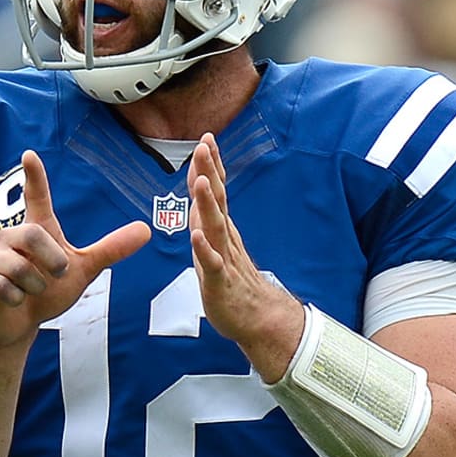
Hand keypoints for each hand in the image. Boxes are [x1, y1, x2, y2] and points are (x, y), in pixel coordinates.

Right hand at [0, 149, 149, 347]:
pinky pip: (1, 286)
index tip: (30, 154)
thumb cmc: (46, 292)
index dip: (34, 177)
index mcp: (36, 230)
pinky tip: (12, 301)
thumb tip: (147, 229)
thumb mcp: (83, 270)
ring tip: (30, 292)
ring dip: (34, 287)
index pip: (36, 198)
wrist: (16, 325)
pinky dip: (15, 299)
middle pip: (33, 234)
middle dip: (51, 260)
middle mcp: (10, 237)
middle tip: (55, 275)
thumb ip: (110, 250)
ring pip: (18, 266)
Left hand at [187, 134, 301, 375]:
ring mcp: (223, 259)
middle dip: (208, 172)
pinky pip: (213, 265)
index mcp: (220, 228)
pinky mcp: (220, 283)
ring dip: (207, 204)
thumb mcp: (215, 241)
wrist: (256, 317)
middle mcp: (223, 238)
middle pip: (216, 200)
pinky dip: (205, 250)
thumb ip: (207, 214)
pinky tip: (198, 237)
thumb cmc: (232, 279)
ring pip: (214, 227)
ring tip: (202, 182)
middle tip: (205, 146)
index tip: (207, 139)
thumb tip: (198, 187)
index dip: (209, 166)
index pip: (214, 191)